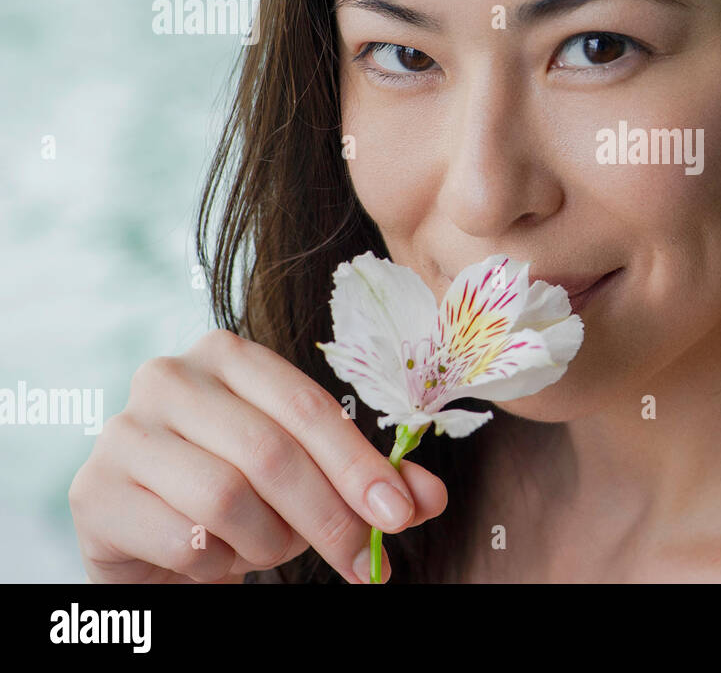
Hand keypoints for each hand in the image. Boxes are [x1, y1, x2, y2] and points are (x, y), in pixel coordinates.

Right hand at [68, 329, 447, 582]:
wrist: (148, 529)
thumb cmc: (242, 489)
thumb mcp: (312, 476)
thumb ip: (370, 480)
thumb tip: (428, 497)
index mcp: (228, 354)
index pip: (308, 407)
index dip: (359, 465)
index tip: (400, 516)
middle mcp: (168, 377)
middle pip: (271, 453)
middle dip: (329, 517)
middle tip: (363, 564)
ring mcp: (123, 431)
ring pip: (227, 498)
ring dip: (267, 541)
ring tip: (270, 547)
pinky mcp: (94, 491)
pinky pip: (183, 540)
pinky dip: (217, 564)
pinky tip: (217, 557)